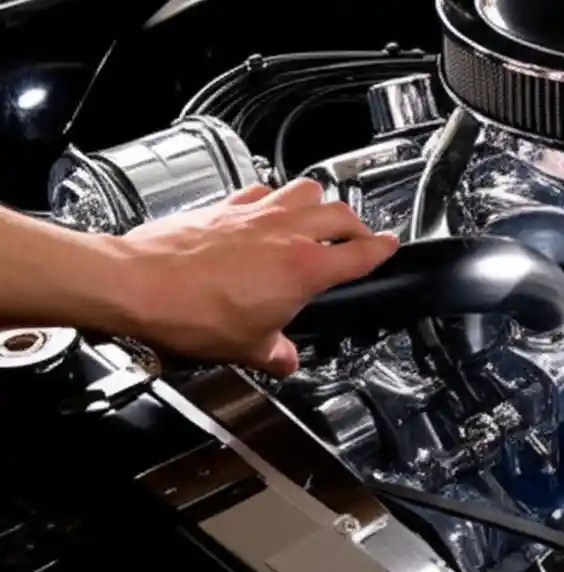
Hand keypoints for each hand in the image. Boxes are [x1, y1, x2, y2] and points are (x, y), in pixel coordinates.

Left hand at [110, 179, 396, 375]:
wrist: (140, 285)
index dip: (384, 250)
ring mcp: (257, 213)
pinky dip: (275, 198)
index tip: (390, 246)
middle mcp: (288, 233)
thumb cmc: (192, 313)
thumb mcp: (248, 349)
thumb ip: (276, 353)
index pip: (362, 253)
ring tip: (321, 216)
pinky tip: (268, 211)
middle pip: (343, 214)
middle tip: (360, 238)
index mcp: (306, 269)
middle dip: (359, 226)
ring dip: (321, 202)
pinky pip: (264, 190)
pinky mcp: (227, 205)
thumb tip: (284, 359)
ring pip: (307, 189)